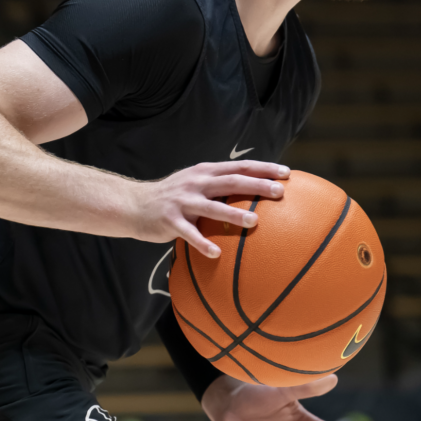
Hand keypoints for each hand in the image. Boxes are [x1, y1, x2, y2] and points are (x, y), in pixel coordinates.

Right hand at [132, 161, 288, 257]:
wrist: (134, 204)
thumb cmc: (173, 197)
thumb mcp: (195, 183)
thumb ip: (219, 185)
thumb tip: (253, 192)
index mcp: (205, 172)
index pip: (240, 167)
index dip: (263, 168)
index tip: (287, 173)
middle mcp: (196, 183)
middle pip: (232, 181)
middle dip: (257, 186)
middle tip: (280, 193)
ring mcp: (182, 201)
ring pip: (212, 207)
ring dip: (234, 214)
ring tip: (254, 221)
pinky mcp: (169, 220)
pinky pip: (189, 234)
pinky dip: (202, 243)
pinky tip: (216, 253)